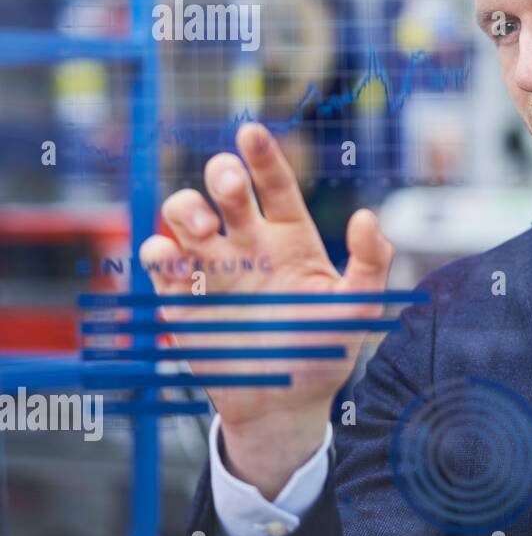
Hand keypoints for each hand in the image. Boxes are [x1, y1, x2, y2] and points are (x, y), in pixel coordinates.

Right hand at [140, 122, 393, 497]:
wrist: (284, 404)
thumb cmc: (323, 351)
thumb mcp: (358, 308)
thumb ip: (371, 263)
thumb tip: (368, 216)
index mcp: (291, 239)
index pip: (275, 186)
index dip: (263, 157)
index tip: (251, 131)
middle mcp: (249, 244)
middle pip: (226, 190)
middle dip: (221, 175)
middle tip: (228, 185)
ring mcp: (214, 267)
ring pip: (183, 215)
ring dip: (184, 209)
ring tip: (201, 229)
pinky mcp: (183, 296)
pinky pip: (158, 258)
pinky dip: (157, 249)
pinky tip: (173, 257)